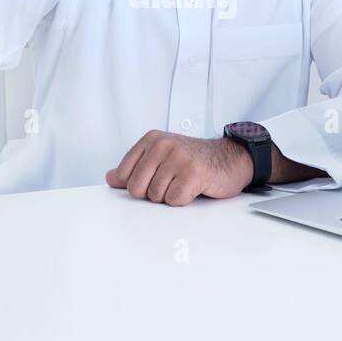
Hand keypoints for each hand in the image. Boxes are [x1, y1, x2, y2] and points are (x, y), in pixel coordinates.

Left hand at [106, 130, 253, 205]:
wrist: (230, 158)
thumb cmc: (195, 160)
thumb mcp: (162, 158)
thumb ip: (135, 167)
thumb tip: (110, 178)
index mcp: (152, 139)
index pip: (123, 174)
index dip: (137, 185)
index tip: (154, 180)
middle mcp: (163, 145)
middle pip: (137, 188)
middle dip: (153, 193)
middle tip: (171, 183)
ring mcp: (178, 158)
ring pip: (155, 196)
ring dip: (170, 196)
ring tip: (184, 183)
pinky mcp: (193, 174)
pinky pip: (174, 200)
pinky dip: (183, 200)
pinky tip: (193, 188)